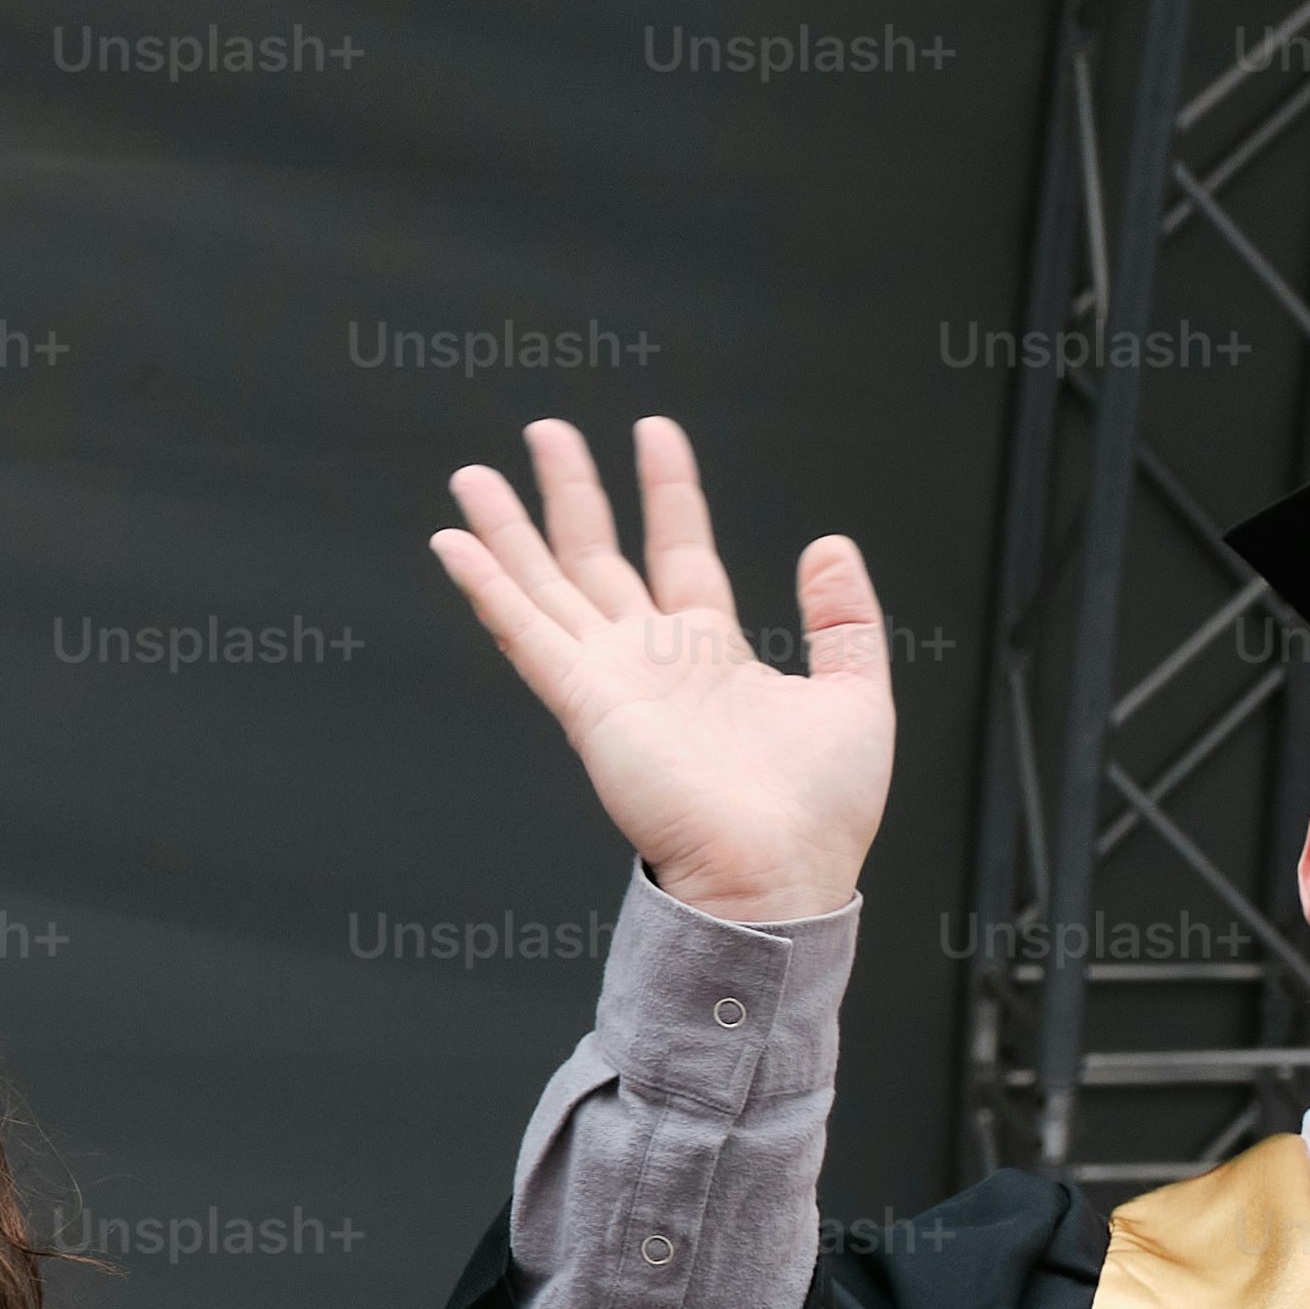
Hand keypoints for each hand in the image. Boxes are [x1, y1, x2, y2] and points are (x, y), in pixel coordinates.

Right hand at [422, 413, 891, 926]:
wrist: (780, 876)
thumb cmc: (820, 815)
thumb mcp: (857, 696)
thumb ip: (844, 619)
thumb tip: (830, 545)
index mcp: (712, 656)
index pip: (681, 550)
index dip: (667, 489)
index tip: (654, 432)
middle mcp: (651, 661)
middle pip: (597, 557)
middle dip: (571, 492)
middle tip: (546, 432)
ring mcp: (612, 680)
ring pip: (546, 584)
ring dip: (508, 528)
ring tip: (476, 474)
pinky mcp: (587, 703)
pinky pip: (525, 632)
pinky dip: (486, 586)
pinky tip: (452, 543)